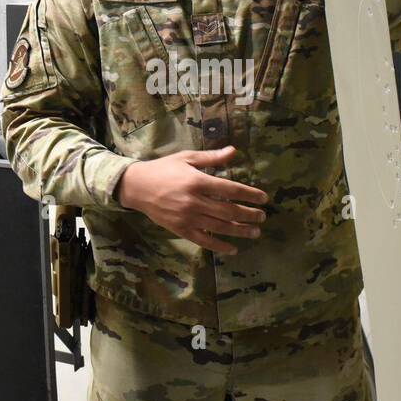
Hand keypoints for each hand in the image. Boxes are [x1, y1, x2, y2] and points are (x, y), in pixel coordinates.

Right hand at [116, 146, 267, 255]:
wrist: (136, 187)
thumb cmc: (163, 169)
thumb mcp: (187, 158)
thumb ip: (212, 158)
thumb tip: (234, 151)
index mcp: (198, 181)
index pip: (230, 189)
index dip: (249, 194)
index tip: (263, 198)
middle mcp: (195, 201)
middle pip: (228, 210)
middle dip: (249, 214)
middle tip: (262, 216)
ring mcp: (188, 218)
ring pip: (220, 227)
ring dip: (240, 231)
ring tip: (255, 232)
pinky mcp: (181, 230)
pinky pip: (204, 240)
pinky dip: (219, 246)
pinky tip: (233, 249)